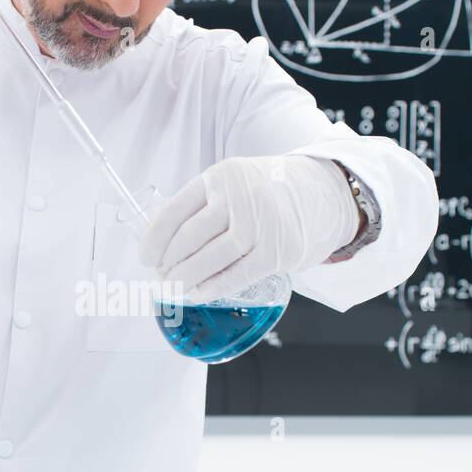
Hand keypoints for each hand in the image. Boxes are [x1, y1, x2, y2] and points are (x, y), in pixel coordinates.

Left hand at [136, 154, 359, 300]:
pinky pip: (236, 275)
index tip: (145, 257)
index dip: (154, 239)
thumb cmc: (274, 191)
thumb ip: (208, 204)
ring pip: (211, 257)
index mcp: (221, 177)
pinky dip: (214, 287)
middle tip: (162, 276)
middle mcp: (239, 196)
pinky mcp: (277, 251)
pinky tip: (199, 294)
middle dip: (169, 262)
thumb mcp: (238, 181)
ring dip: (187, 277)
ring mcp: (260, 224)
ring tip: (175, 287)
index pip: (175, 210)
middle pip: (190, 237)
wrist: (325, 192)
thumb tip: (168, 243)